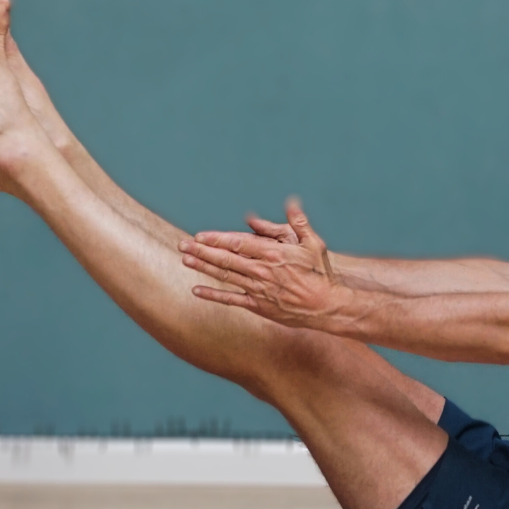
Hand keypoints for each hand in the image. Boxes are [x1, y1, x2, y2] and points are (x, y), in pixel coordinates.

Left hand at [181, 198, 354, 328]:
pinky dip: (213, 295)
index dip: (217, 239)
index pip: (238, 244)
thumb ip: (298, 222)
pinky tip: (197, 290)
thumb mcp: (313, 242)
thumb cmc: (320, 273)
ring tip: (185, 259)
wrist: (326, 306)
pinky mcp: (258, 306)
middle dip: (202, 250)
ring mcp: (258, 289)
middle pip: (225, 259)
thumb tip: (291, 202)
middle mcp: (261, 271)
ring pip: (225, 276)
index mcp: (272, 254)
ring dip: (203, 267)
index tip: (200, 236)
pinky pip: (231, 299)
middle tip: (183, 244)